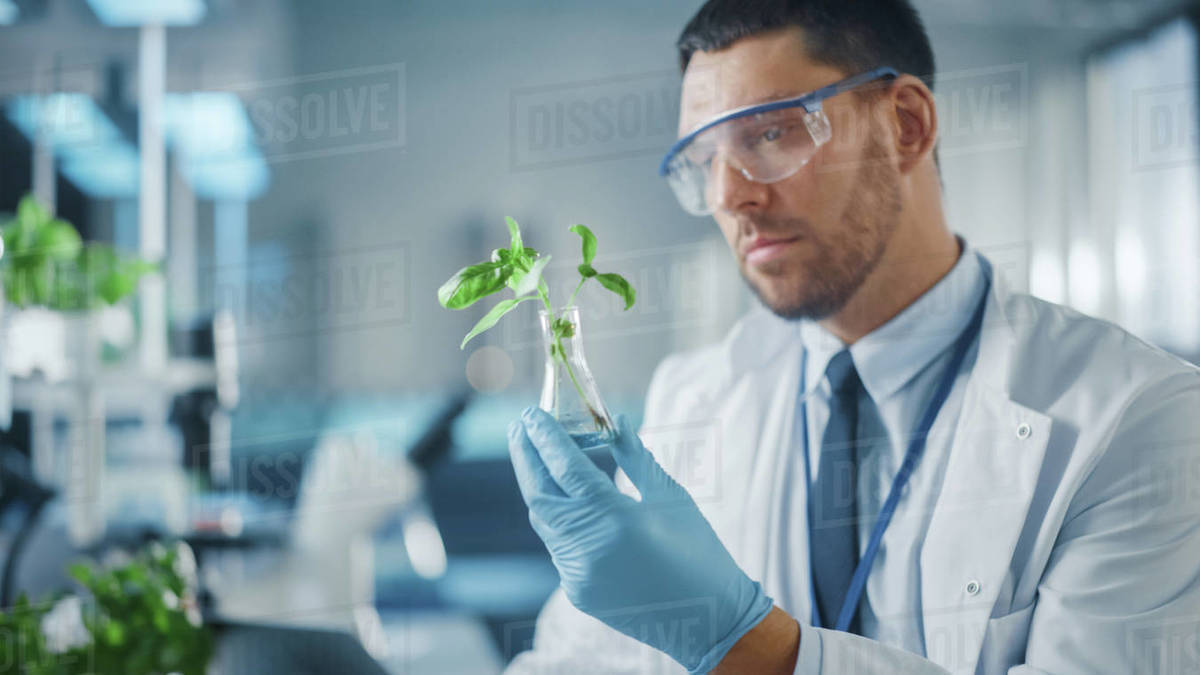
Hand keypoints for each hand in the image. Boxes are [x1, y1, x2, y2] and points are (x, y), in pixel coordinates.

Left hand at [508, 407, 773, 673]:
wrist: (710, 621)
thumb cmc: (699, 552)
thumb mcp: (671, 497)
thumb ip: (636, 457)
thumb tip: (617, 420)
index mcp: (616, 518)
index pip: (566, 468)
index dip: (545, 437)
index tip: (531, 413)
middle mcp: (588, 548)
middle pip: (539, 494)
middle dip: (526, 458)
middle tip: (520, 426)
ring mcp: (579, 574)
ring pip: (544, 521)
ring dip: (539, 487)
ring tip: (538, 456)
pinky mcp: (578, 591)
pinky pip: (558, 546)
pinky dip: (558, 518)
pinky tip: (564, 499)